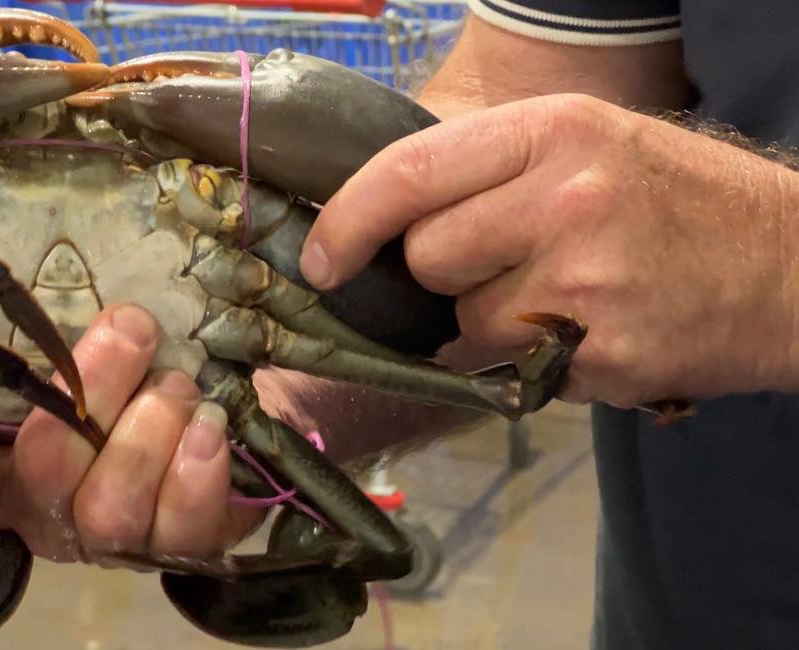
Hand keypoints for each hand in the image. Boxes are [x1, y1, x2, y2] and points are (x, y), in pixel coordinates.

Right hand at [0, 304, 262, 561]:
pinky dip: (197, 473)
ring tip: (177, 385)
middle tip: (132, 328)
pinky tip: (208, 428)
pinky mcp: (175, 551)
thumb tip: (58, 312)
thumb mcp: (60, 373)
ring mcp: (108, 542)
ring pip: (111, 508)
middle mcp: (41, 517)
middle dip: (92, 390)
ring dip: (149, 432)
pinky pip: (183, 531)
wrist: (196, 454)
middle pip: (43, 472)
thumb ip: (40, 352)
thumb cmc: (111, 400)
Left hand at [300, 93, 798, 407]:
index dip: (347, 222)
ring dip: (489, 322)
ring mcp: (584, 282)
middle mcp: (564, 200)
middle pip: (428, 257)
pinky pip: (512, 370)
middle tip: (506, 263)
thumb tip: (383, 213)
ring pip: (463, 323)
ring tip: (561, 297)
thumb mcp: (585, 143)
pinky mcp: (598, 355)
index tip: (320, 259)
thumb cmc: (674, 200)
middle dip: (444, 272)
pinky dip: (531, 360)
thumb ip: (487, 168)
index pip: (407, 173)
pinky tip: (589, 329)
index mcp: (552, 131)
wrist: (791, 266)